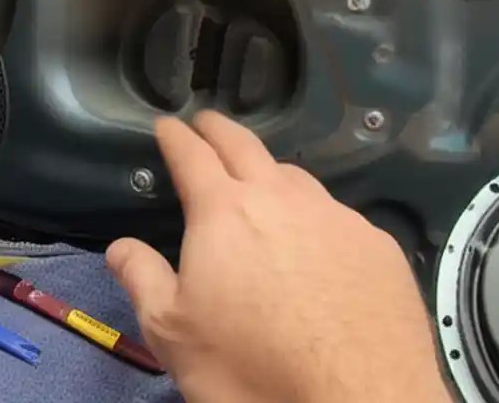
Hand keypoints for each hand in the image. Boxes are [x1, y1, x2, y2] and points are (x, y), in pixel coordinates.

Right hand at [107, 113, 449, 402]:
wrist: (359, 402)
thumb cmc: (251, 368)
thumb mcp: (173, 334)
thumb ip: (143, 281)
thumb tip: (120, 246)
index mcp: (224, 212)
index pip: (193, 155)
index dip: (176, 136)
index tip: (167, 124)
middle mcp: (283, 199)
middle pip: (247, 147)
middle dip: (221, 131)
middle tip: (207, 124)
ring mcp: (338, 218)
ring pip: (297, 178)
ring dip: (271, 171)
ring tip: (260, 180)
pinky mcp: (378, 246)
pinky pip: (337, 216)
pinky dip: (315, 216)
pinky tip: (315, 241)